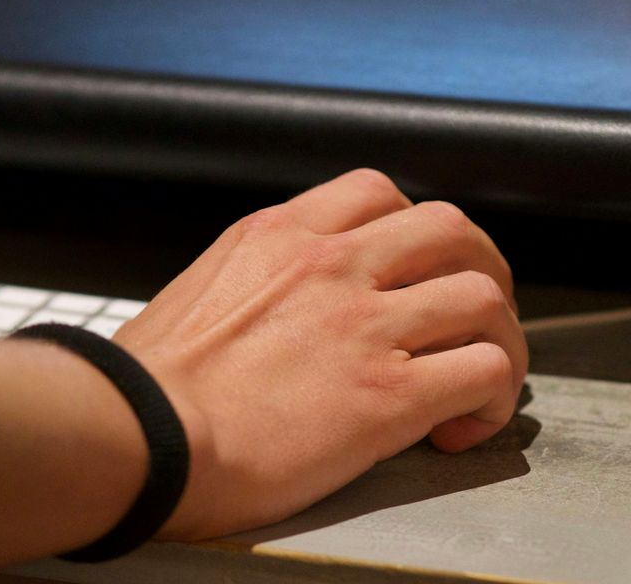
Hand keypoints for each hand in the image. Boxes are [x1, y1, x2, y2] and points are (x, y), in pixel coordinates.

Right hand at [113, 169, 526, 539]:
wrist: (131, 439)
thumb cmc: (145, 387)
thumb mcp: (201, 290)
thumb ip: (259, 281)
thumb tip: (284, 307)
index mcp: (281, 236)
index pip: (378, 192)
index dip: (413, 229)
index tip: (414, 268)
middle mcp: (332, 266)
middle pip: (453, 230)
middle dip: (480, 268)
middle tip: (476, 311)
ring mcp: (365, 326)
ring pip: (483, 297)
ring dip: (499, 339)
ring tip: (484, 376)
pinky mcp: (388, 395)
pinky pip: (483, 372)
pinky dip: (492, 398)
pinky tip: (461, 426)